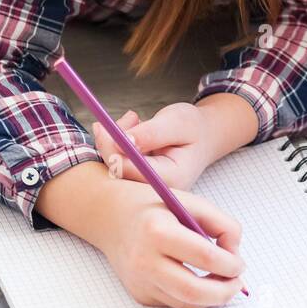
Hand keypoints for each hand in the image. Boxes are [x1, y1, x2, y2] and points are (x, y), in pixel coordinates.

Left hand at [90, 102, 211, 190]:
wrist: (203, 137)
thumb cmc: (194, 129)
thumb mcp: (179, 122)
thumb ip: (152, 133)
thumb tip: (121, 142)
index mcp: (172, 179)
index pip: (131, 171)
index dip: (111, 149)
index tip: (103, 126)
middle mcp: (156, 190)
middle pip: (116, 173)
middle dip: (112, 141)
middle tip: (128, 117)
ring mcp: (144, 188)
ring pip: (112, 166)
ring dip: (114, 138)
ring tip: (135, 118)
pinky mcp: (135, 181)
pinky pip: (114, 163)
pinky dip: (116, 142)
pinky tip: (132, 129)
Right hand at [96, 178, 245, 307]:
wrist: (113, 218)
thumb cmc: (156, 207)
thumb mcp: (191, 202)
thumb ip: (221, 224)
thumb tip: (234, 254)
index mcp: (158, 231)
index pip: (204, 257)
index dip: (230, 264)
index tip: (240, 263)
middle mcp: (144, 260)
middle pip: (193, 291)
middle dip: (224, 292)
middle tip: (238, 284)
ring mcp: (139, 280)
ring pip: (185, 303)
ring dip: (212, 298)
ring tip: (224, 283)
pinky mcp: (139, 293)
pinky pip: (174, 303)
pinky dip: (194, 297)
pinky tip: (203, 283)